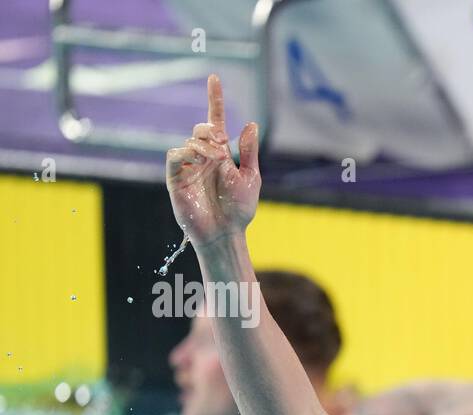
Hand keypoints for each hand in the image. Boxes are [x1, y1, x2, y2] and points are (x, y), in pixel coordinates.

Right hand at [165, 74, 260, 247]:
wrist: (226, 232)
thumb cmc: (239, 209)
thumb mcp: (250, 177)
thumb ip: (248, 151)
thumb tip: (251, 123)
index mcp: (222, 154)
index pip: (216, 121)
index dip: (215, 99)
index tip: (215, 78)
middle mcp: (204, 157)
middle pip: (201, 127)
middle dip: (210, 129)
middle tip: (220, 143)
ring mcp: (189, 166)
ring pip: (190, 140)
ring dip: (203, 145)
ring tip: (215, 160)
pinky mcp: (176, 178)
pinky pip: (175, 154)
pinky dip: (187, 152)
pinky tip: (199, 161)